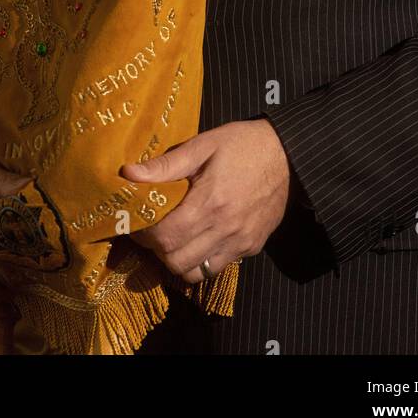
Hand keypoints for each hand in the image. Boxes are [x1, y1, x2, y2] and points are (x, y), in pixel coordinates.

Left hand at [120, 119, 290, 283]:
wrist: (288, 154)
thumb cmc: (242, 144)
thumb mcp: (203, 145)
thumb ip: (166, 165)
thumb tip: (129, 173)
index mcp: (210, 202)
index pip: (165, 237)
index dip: (145, 234)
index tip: (137, 223)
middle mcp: (225, 228)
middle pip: (176, 260)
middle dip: (157, 250)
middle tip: (152, 232)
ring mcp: (240, 242)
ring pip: (196, 272)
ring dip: (177, 261)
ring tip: (173, 239)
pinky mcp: (251, 247)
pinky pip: (217, 267)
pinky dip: (201, 261)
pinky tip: (198, 239)